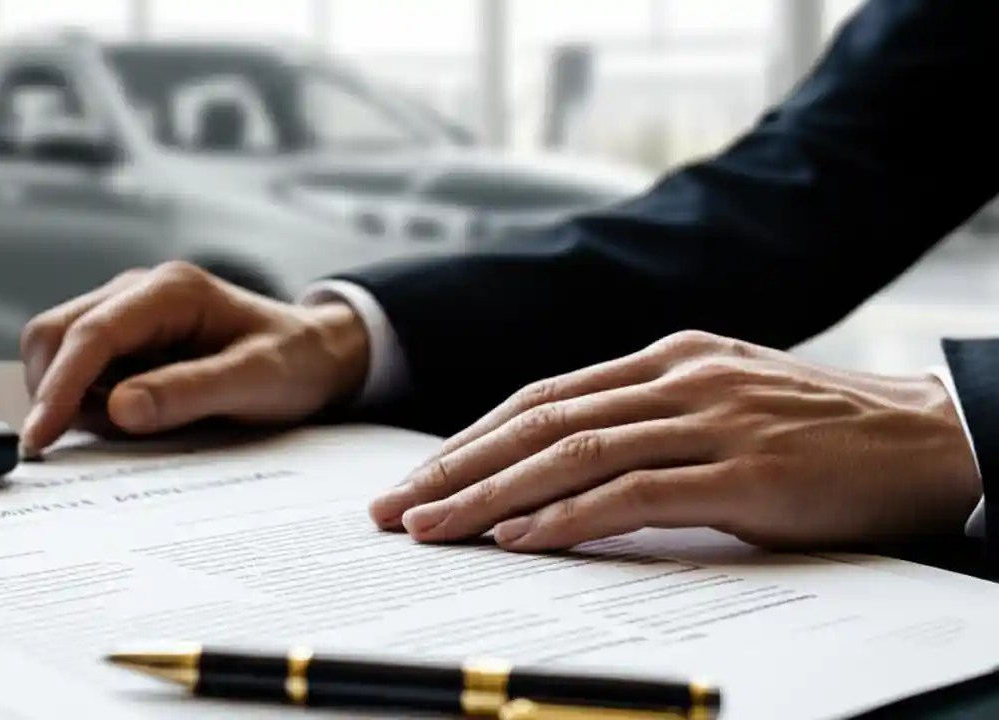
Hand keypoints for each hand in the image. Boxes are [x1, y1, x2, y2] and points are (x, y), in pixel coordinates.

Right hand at [19, 262, 368, 452]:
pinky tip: (135, 418)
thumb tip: (119, 409)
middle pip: (54, 334)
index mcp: (170, 292)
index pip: (91, 334)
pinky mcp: (126, 340)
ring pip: (58, 352)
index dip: (59, 386)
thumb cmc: (294, 361)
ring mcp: (127, 314)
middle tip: (81, 443)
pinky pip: (82, 370)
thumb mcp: (256, 381)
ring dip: (72, 398)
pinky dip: (88, 401)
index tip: (39, 437)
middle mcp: (138, 292)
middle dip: (53, 390)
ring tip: (136, 426)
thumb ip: (190, 392)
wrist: (316, 353)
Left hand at [370, 330, 980, 550]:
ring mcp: (710, 423)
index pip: (543, 398)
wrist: (930, 439)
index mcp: (667, 359)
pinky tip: (518, 539)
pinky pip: (634, 494)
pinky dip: (568, 517)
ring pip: (573, 454)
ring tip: (432, 528)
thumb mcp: (723, 403)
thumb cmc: (820, 431)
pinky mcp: (744, 475)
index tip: (418, 477)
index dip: (471, 439)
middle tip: (395, 508)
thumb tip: (563, 464)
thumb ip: (648, 418)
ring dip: (491, 494)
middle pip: (539, 422)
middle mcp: (677, 380)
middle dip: (456, 468)